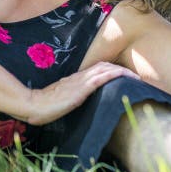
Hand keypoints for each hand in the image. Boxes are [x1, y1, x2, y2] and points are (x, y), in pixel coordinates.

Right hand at [25, 62, 139, 124]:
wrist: (34, 105)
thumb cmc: (43, 106)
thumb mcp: (60, 100)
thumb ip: (69, 98)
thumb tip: (75, 103)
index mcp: (74, 80)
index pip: (96, 70)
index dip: (110, 70)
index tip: (123, 76)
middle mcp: (79, 77)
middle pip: (104, 66)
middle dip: (120, 69)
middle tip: (134, 76)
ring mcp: (81, 81)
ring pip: (105, 69)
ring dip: (122, 71)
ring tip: (136, 77)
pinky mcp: (82, 88)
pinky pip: (102, 77)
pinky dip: (115, 74)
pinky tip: (126, 76)